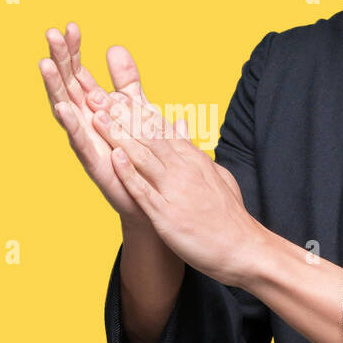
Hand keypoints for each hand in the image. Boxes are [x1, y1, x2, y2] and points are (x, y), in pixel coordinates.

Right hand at [38, 22, 168, 227]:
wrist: (148, 197)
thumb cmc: (138, 153)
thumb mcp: (136, 109)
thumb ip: (126, 81)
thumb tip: (114, 47)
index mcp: (93, 107)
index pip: (79, 72)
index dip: (74, 50)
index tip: (70, 26)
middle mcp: (84, 121)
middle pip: (68, 84)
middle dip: (59, 59)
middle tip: (50, 33)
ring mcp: (86, 141)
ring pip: (67, 108)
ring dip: (55, 87)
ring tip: (45, 64)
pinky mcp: (94, 162)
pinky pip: (80, 141)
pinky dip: (71, 125)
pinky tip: (62, 109)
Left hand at [93, 93, 264, 286]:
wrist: (243, 248)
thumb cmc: (228, 216)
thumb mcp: (216, 175)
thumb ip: (196, 152)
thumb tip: (184, 131)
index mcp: (193, 159)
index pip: (161, 128)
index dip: (137, 110)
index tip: (116, 94)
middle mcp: (184, 169)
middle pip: (148, 136)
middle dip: (122, 116)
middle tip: (98, 97)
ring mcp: (176, 191)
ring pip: (144, 157)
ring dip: (119, 136)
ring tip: (98, 118)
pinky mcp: (168, 215)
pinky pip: (145, 191)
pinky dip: (129, 174)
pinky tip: (114, 159)